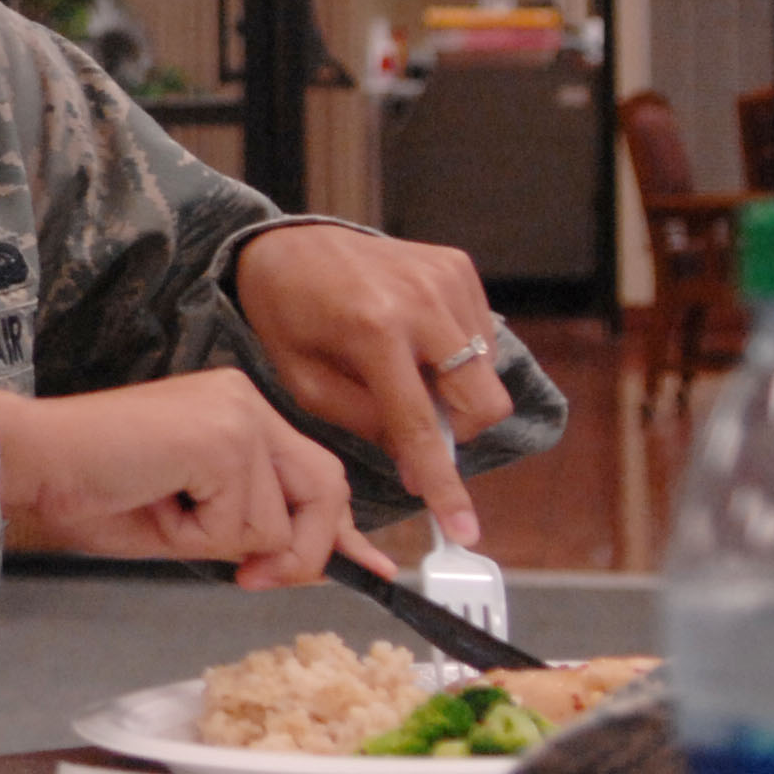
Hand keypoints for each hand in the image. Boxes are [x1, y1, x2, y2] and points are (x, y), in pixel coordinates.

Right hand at [0, 368, 397, 588]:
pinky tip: (155, 503)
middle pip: (324, 490)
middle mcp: (245, 401)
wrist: (33, 465)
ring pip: (277, 520)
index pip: (316, 473)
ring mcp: (237, 414)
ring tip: (163, 510)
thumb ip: (251, 530)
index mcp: (238, 410)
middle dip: (298, 551)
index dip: (341, 530)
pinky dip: (197, 535)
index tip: (371, 568)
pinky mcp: (222, 436)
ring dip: (220, 541)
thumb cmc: (92, 491)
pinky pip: (241, 523)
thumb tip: (313, 564)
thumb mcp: (192, 519)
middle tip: (247, 577)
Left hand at [229, 222, 513, 547]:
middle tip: (414, 425)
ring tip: (399, 367)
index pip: (421, 424)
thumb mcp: (304, 382)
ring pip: (486, 372)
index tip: (463, 529)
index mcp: (373, 330)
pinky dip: (455, 354)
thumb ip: (364, 423)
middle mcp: (421, 300)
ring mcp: (446, 278)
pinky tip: (412, 340)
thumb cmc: (287, 316)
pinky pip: (481, 337)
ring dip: (451, 387)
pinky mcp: (458, 266)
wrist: (288, 244)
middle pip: (483, 400)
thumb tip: (416, 460)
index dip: (443, 483)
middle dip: (458, 429)